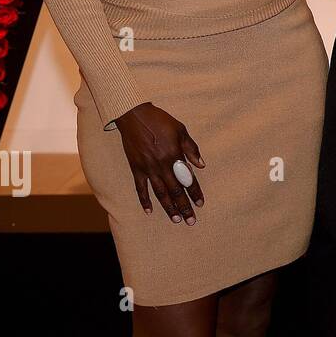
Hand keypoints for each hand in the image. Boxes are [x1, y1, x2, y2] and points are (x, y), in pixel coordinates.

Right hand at [115, 102, 204, 223]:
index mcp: (174, 156)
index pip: (187, 179)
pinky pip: (140, 188)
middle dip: (184, 206)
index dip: (195, 192)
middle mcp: (161, 165)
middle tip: (191, 220)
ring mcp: (147, 168)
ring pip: (160, 193)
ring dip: (168, 208)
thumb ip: (191, 149)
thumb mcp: (181, 130)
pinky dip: (144, 200)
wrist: (134, 116)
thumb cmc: (160, 121)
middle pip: (175, 191)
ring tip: (176, 220)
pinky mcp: (136, 168)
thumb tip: (201, 166)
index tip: (201, 203)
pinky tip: (149, 211)